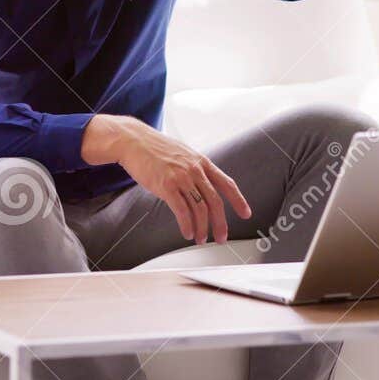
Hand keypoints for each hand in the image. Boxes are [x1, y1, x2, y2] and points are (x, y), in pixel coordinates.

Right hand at [82, 114, 250, 243]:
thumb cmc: (154, 149)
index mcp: (202, 162)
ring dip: (202, 228)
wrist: (133, 141)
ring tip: (201, 238)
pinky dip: (187, 225)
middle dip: (220, 223)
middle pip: (215, 201)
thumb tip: (202, 187)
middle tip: (221, 237)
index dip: (238, 200)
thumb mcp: (183, 154)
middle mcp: (195, 169)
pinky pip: (182, 211)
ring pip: (200, 209)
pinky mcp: (166, 185)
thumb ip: (194, 169)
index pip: (226, 183)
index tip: (246, 213)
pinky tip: (187, 232)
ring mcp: (181, 177)